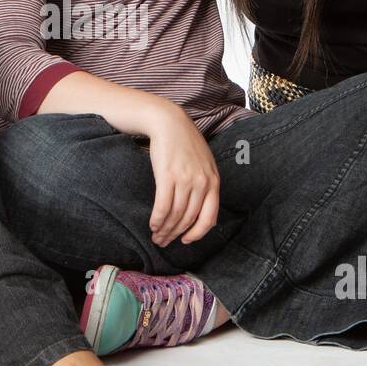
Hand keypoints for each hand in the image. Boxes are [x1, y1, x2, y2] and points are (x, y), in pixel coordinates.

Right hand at [144, 105, 219, 246]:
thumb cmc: (184, 143)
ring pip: (176, 215)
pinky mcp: (168, 176)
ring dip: (164, 229)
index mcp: (213, 182)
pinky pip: (163, 206)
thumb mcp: (204, 163)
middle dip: (175, 234)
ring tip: (156, 236)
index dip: (197, 233)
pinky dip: (157, 219)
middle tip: (164, 242)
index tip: (186, 240)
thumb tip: (199, 208)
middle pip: (189, 219)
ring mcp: (185, 180)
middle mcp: (202, 183)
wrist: (169, 123)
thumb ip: (205, 183)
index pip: (209, 218)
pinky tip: (152, 224)